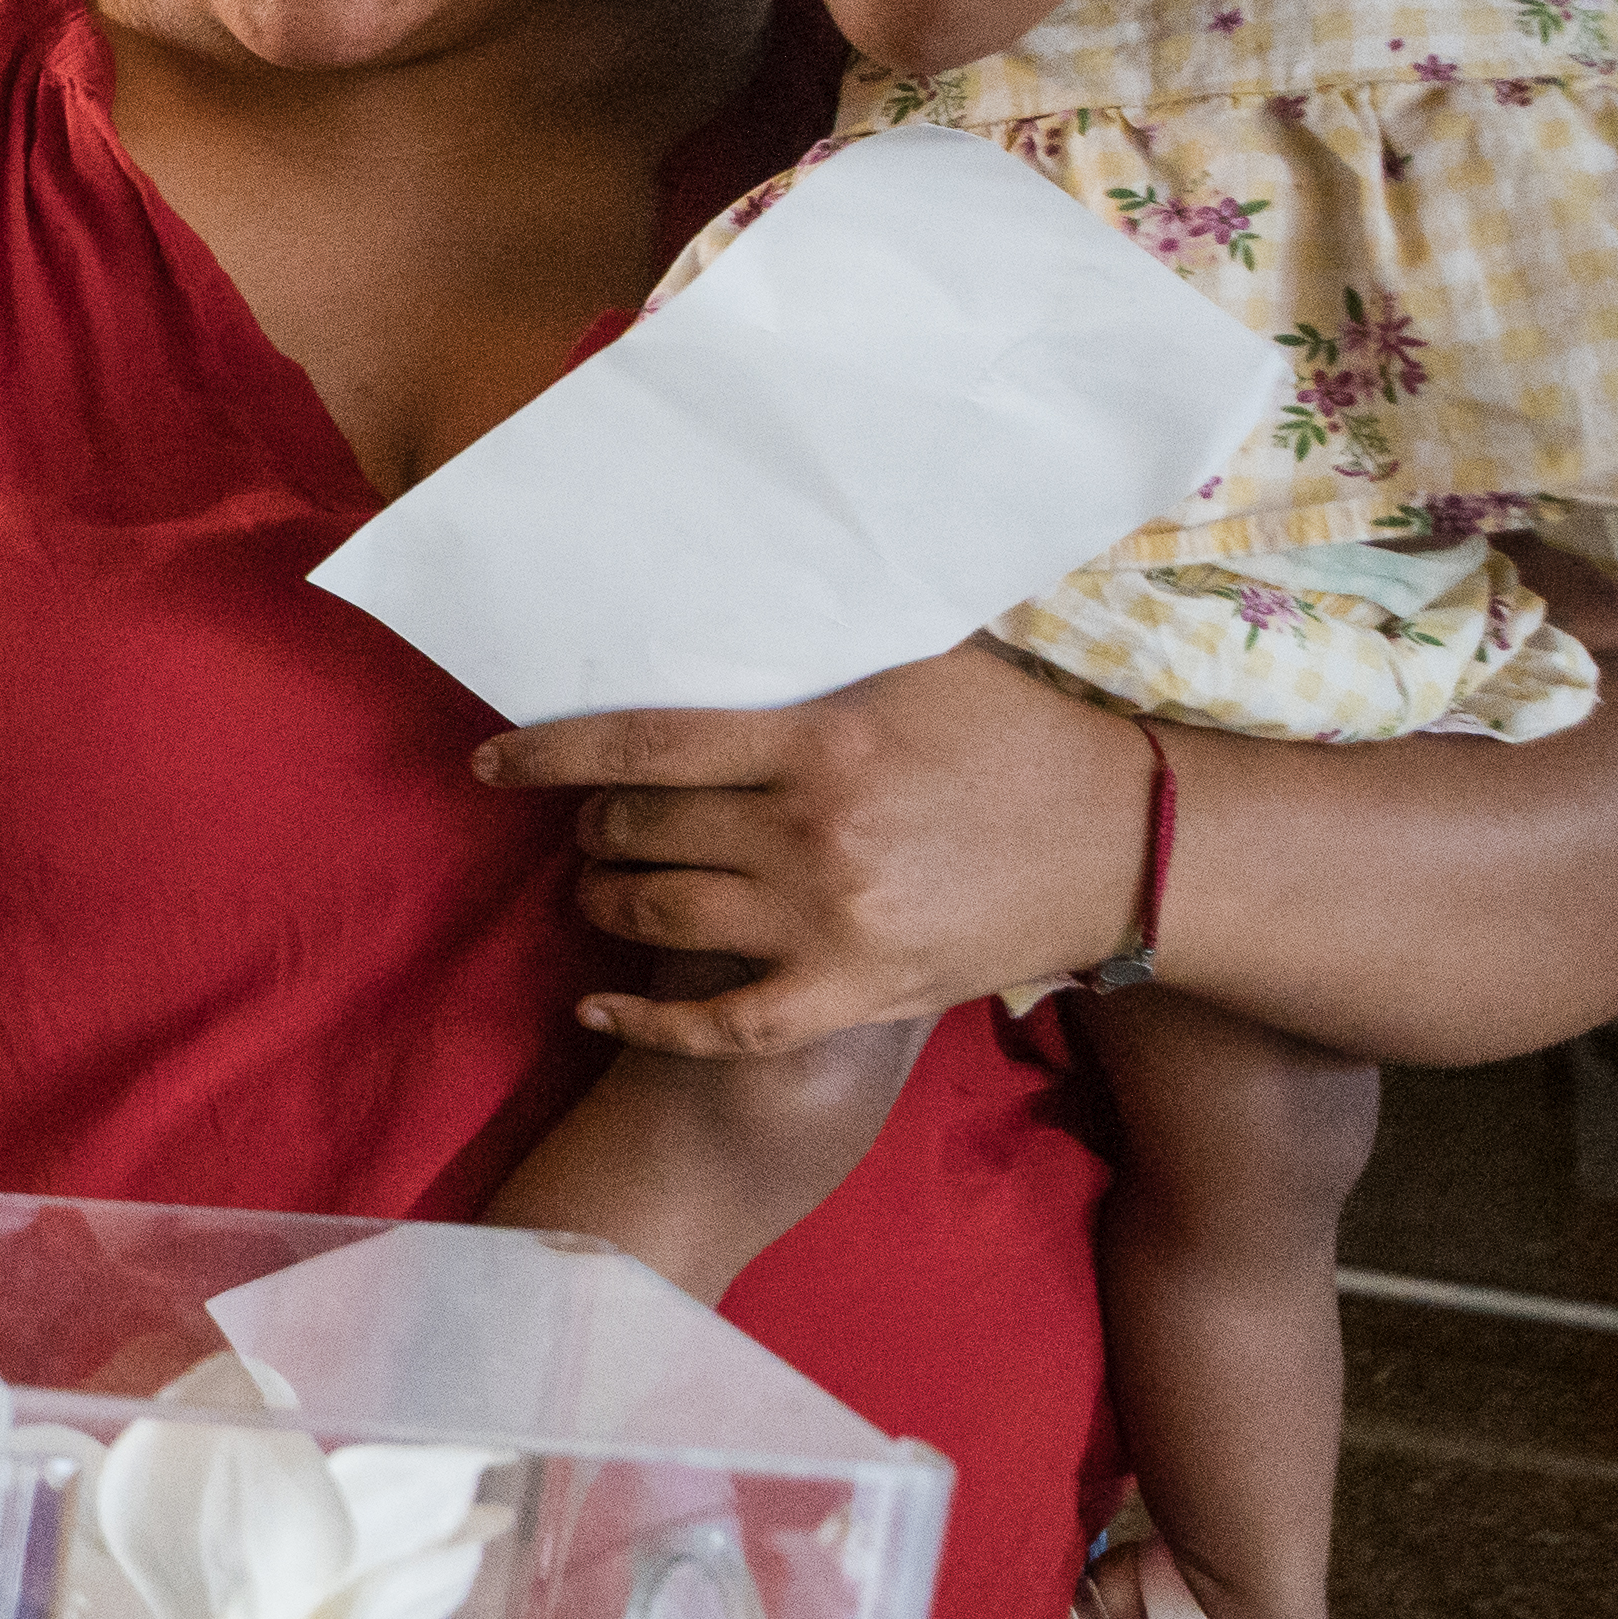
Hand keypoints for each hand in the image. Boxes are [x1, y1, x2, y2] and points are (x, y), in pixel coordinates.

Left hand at [473, 643, 1159, 1057]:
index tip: (491, 762)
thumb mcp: (925, 666)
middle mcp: (810, 836)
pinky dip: (642, 1022)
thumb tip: (734, 592)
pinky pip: (718, 1026)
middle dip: (592, 827)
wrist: (1126, 847)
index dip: (549, 756)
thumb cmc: (1020, 742)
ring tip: (600, 883)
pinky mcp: (852, 993)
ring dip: (603, 900)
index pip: (643, 746)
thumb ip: (823, 647)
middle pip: (639, 833)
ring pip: (658, 917)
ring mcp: (828, 924)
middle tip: (590, 821)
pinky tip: (596, 1007)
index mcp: (819, 743)